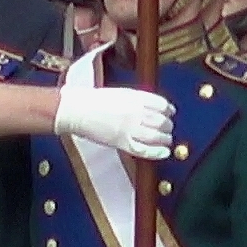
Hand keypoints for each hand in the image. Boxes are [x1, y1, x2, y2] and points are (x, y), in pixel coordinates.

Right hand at [54, 86, 174, 160]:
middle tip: (167, 129)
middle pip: (162, 121)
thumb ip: (138, 100)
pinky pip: (145, 150)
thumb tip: (154, 108)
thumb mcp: (121, 93)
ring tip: (166, 140)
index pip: (161, 105)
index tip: (170, 113)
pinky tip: (164, 152)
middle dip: (168, 126)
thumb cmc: (94, 100)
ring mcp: (129, 128)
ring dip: (165, 139)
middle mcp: (135, 112)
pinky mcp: (122, 143)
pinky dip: (157, 152)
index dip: (169, 110)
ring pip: (157, 136)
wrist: (77, 109)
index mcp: (135, 97)